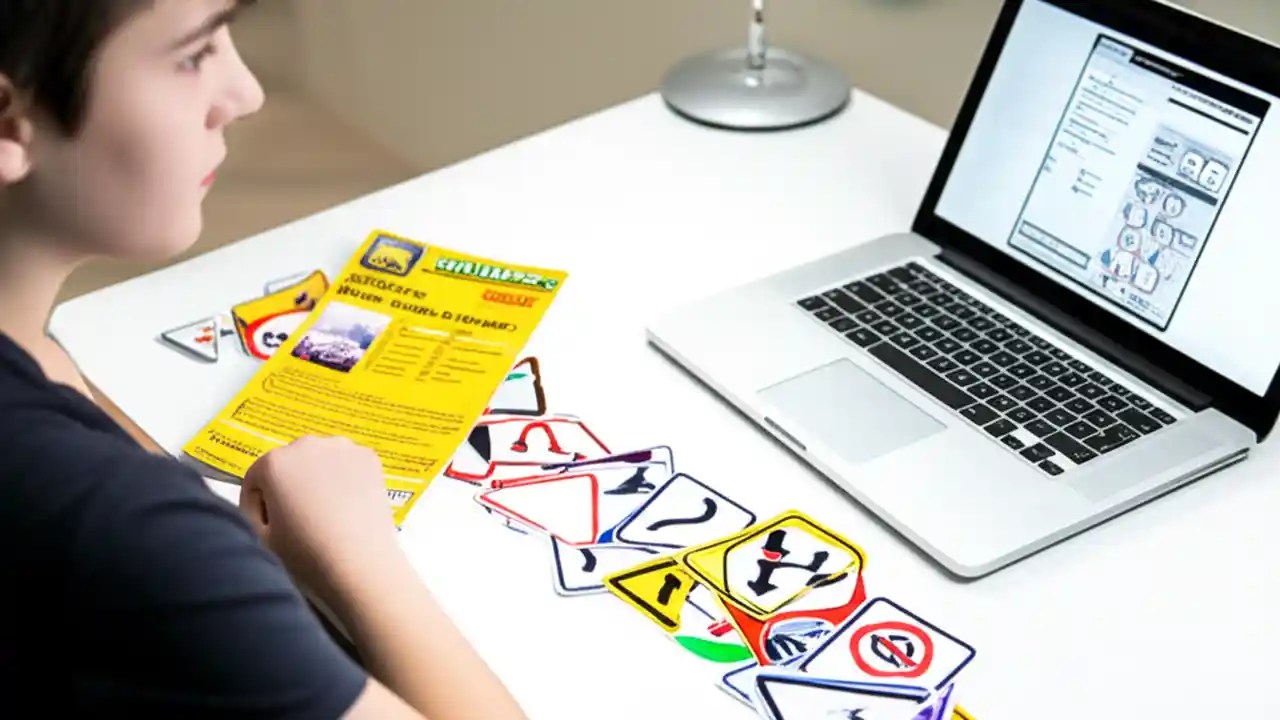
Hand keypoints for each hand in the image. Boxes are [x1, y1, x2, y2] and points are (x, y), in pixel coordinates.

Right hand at [240, 435, 403, 606]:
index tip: (268, 525)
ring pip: (318, 460)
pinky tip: (347, 502)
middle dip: (288, 486)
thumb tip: (268, 503)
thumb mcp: (261, 535)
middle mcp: (306, 444)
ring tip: (323, 509)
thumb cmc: (304, 553)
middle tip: (297, 516)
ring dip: (316, 477)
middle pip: (288, 464)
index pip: (256, 479)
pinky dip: (343, 477)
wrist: (358, 564)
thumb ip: (255, 511)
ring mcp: (341, 447)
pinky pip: (345, 463)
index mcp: (273, 462)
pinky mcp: (368, 456)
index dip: (257, 505)